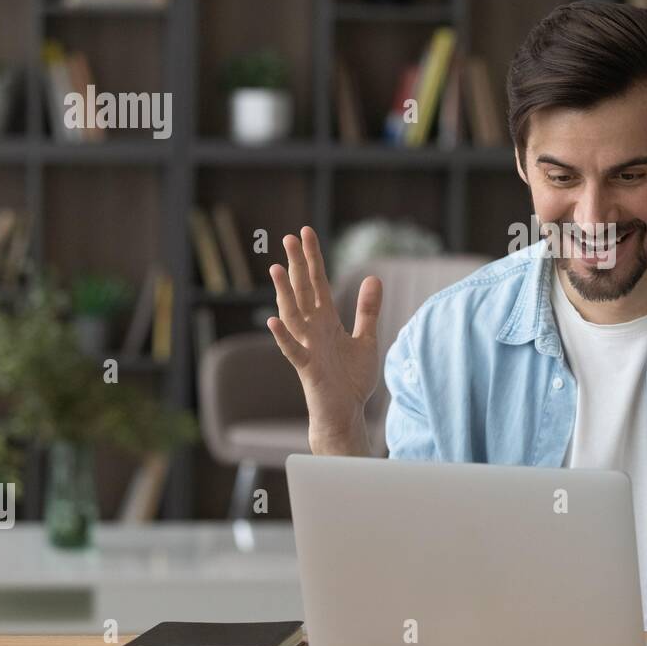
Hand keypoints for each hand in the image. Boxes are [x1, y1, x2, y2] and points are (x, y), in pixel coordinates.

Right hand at [266, 226, 382, 454]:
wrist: (346, 413)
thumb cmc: (351, 379)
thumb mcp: (366, 339)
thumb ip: (367, 310)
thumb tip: (374, 278)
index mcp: (326, 321)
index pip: (318, 283)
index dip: (313, 258)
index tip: (306, 232)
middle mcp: (313, 330)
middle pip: (303, 291)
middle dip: (297, 265)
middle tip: (289, 237)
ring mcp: (308, 348)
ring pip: (293, 316)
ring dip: (284, 293)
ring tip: (277, 268)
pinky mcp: (307, 369)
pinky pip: (292, 351)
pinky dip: (282, 337)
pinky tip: (273, 320)